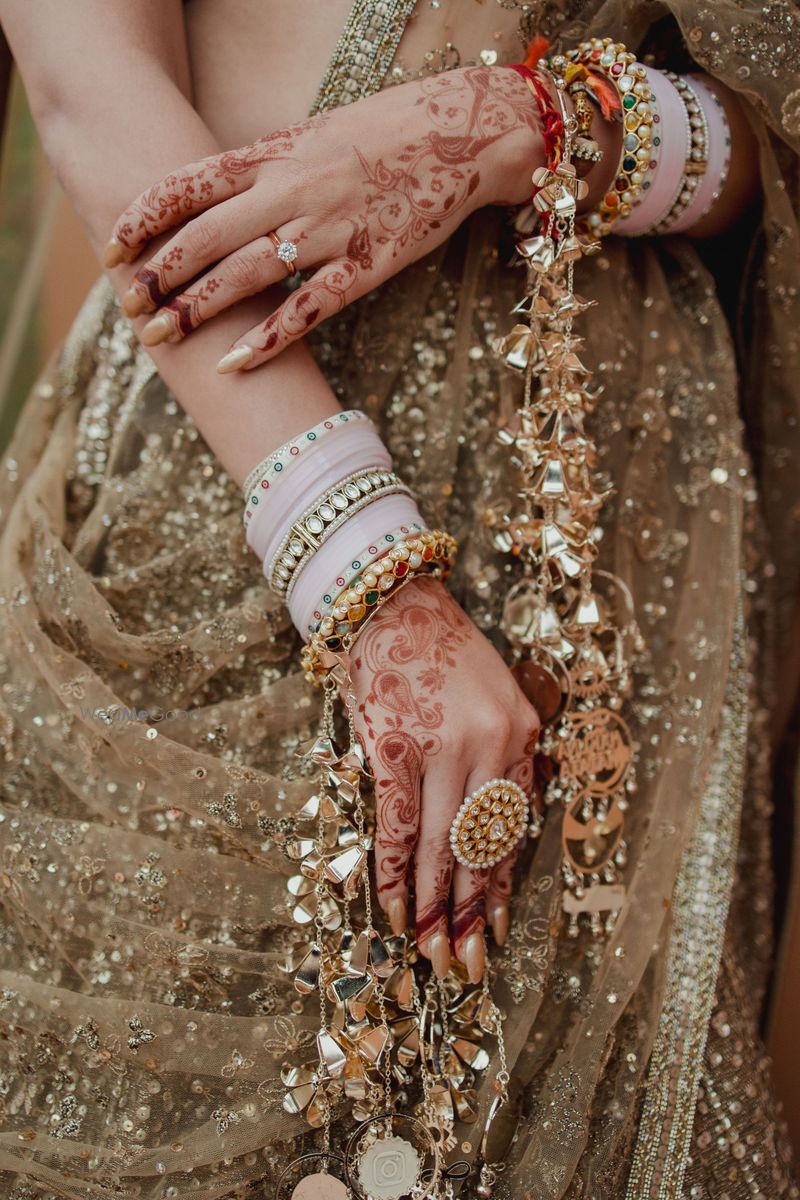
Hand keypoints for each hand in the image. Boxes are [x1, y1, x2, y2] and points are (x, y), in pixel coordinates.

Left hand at [104, 66, 540, 370]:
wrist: (462, 133)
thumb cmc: (384, 134)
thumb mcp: (311, 136)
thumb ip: (262, 168)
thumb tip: (212, 199)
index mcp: (274, 153)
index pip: (189, 184)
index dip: (144, 218)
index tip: (112, 248)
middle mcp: (293, 190)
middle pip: (208, 236)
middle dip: (160, 274)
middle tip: (129, 307)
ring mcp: (329, 229)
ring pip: (248, 274)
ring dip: (199, 308)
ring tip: (162, 336)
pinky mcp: (366, 266)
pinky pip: (309, 308)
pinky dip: (269, 338)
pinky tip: (234, 362)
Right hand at [350, 574, 540, 983]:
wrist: (390, 600)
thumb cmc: (437, 651)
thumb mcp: (492, 696)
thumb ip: (498, 756)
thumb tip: (488, 830)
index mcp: (521, 732)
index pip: (515, 825)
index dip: (503, 884)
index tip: (498, 930)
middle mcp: (492, 743)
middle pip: (484, 844)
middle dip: (473, 911)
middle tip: (465, 964)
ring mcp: (444, 748)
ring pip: (444, 845)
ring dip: (435, 905)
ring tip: (430, 951)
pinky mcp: (395, 749)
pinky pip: (399, 826)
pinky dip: (395, 872)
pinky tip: (392, 908)